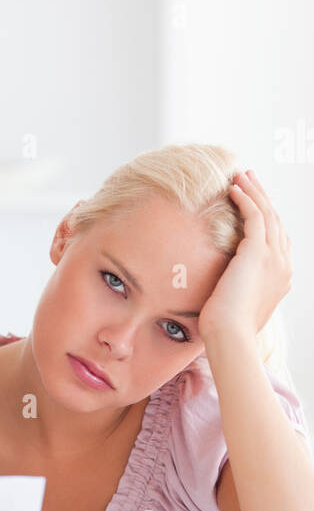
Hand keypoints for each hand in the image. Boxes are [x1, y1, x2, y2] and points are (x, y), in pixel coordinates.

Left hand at [198, 169, 291, 344]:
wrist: (231, 336)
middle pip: (276, 221)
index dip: (267, 217)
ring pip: (268, 213)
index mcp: (281, 277)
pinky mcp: (258, 252)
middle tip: (250, 178)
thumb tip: (227, 287)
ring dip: (255, 191)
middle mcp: (283, 264)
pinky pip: (255, 216)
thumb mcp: (239, 305)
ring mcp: (274, 257)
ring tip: (241, 174)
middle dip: (263, 197)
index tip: (253, 202)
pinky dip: (246, 198)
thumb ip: (240, 290)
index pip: (278, 238)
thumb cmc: (228, 328)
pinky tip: (234, 188)